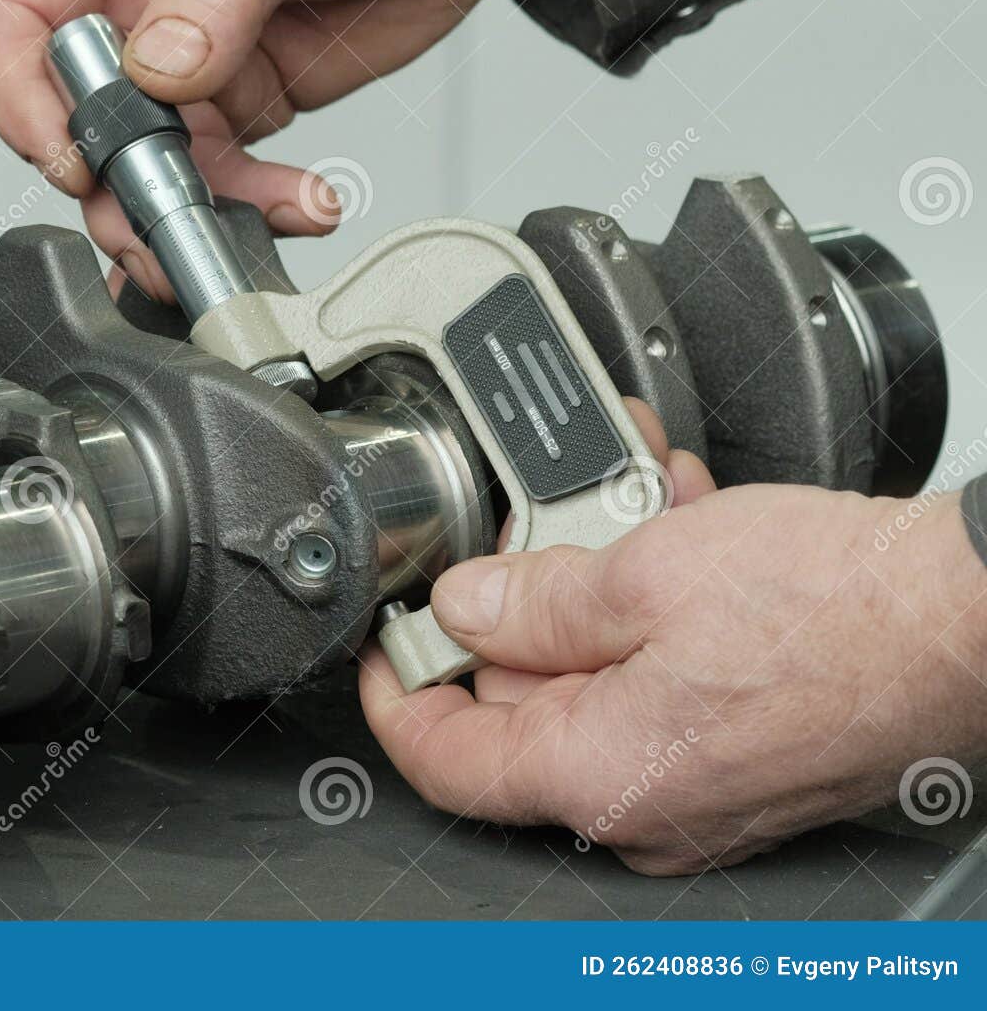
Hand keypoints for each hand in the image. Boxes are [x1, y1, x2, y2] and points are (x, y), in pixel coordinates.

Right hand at [0, 0, 544, 298]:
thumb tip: (156, 73)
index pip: (16, 18)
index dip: (22, 97)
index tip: (71, 156)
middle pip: (76, 114)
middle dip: (110, 183)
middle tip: (158, 224)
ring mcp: (192, 57)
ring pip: (146, 163)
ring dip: (183, 212)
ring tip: (240, 229)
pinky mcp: (247, 99)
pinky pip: (223, 177)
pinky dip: (252, 207)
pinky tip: (300, 205)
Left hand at [360, 404, 986, 873]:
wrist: (969, 617)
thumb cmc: (841, 610)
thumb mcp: (647, 576)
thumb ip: (532, 602)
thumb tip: (466, 610)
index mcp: (599, 773)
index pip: (448, 760)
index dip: (397, 696)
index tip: (385, 644)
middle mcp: (645, 803)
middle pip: (522, 706)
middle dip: (523, 608)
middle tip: (538, 530)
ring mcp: (698, 785)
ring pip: (596, 680)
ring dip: (599, 590)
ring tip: (633, 512)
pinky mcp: (741, 754)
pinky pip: (660, 682)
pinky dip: (656, 611)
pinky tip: (681, 536)